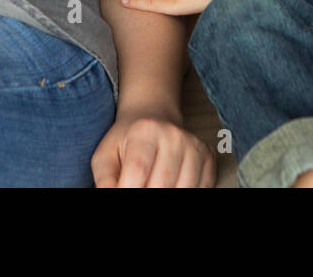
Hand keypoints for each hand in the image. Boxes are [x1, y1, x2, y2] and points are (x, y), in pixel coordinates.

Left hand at [91, 108, 215, 186]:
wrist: (153, 116)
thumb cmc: (126, 141)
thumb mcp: (105, 156)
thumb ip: (105, 180)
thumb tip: (110, 195)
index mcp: (144, 131)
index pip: (138, 170)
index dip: (128, 189)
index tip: (124, 191)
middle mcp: (173, 135)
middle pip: (162, 184)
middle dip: (148, 193)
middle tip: (139, 187)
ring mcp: (194, 145)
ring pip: (184, 189)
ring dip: (168, 194)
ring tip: (152, 184)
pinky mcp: (208, 156)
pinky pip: (203, 187)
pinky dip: (186, 192)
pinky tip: (172, 184)